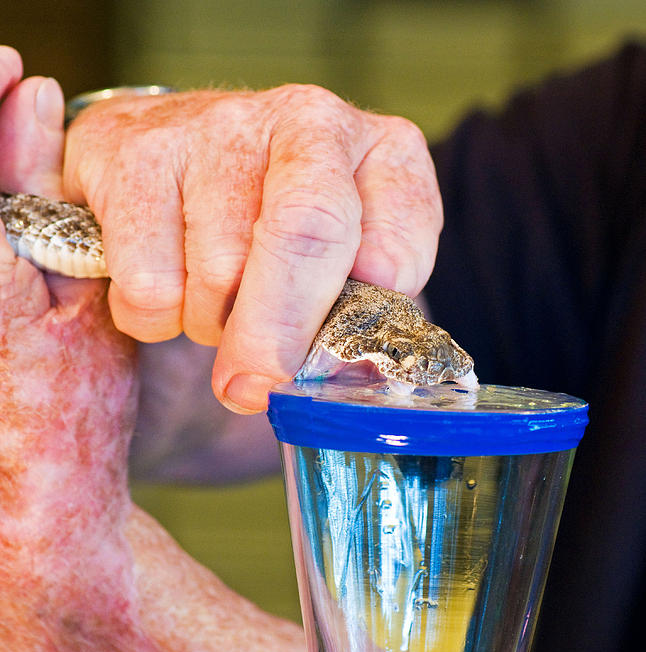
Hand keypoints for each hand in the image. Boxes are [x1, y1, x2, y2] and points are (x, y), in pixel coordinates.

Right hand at [63, 81, 441, 412]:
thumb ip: (360, 308)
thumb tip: (344, 371)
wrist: (175, 154)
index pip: (392, 249)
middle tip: (256, 385)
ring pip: (218, 273)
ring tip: (215, 300)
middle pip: (303, 235)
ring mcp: (216, 125)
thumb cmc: (273, 224)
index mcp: (379, 152)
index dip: (358, 320)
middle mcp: (306, 119)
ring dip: (212, 323)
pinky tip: (168, 281)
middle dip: (278, 334)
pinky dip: (156, 316)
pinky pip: (149, 283)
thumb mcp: (346, 260)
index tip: (334, 359)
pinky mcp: (134, 152)